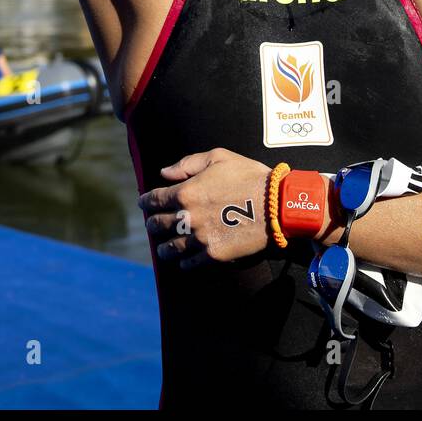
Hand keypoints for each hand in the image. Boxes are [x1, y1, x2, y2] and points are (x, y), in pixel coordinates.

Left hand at [139, 148, 272, 269]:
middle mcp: (187, 218)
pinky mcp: (214, 255)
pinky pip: (190, 263)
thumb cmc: (249, 176)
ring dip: (163, 247)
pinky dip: (183, 262)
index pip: (153, 200)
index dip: (145, 202)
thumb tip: (164, 173)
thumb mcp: (218, 158)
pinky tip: (183, 261)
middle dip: (152, 224)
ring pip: (169, 249)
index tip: (144, 204)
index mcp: (186, 192)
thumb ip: (187, 164)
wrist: (277, 204)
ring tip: (163, 248)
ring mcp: (200, 239)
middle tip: (153, 224)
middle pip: (157, 225)